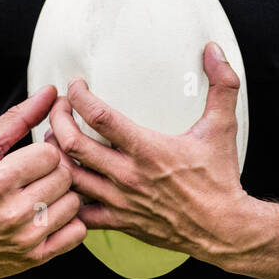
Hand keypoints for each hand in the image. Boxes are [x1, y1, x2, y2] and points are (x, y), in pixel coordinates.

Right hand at [0, 87, 86, 277]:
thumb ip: (19, 116)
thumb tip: (52, 92)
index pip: (51, 154)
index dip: (45, 150)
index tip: (33, 155)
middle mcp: (12, 212)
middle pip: (65, 177)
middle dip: (56, 170)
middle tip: (42, 172)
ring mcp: (24, 239)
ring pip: (75, 204)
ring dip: (64, 195)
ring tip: (44, 192)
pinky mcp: (34, 258)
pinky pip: (77, 233)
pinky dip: (70, 221)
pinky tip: (50, 214)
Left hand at [48, 42, 248, 266]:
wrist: (224, 229)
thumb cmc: (220, 178)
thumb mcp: (222, 127)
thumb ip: (222, 85)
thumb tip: (214, 49)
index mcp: (148, 149)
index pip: (100, 117)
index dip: (79, 96)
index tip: (76, 85)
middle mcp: (128, 175)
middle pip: (72, 145)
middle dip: (57, 120)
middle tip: (59, 108)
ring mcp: (120, 200)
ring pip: (69, 177)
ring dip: (55, 155)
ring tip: (54, 139)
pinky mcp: (119, 221)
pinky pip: (80, 212)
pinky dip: (66, 195)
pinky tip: (66, 181)